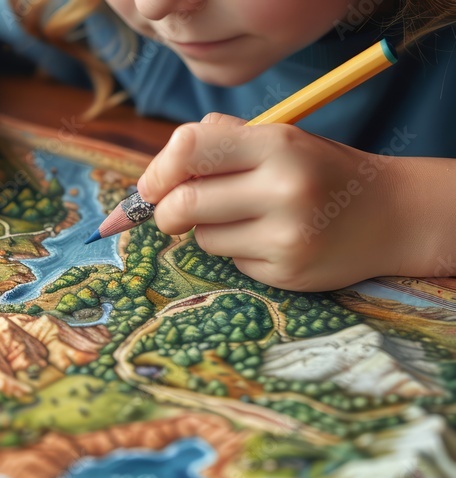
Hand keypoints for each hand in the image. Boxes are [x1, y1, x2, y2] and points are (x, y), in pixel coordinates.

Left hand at [138, 112, 416, 291]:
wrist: (392, 213)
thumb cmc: (316, 170)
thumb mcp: (277, 139)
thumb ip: (217, 142)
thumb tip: (150, 179)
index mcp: (276, 142)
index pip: (188, 149)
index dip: (158, 171)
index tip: (151, 186)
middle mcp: (283, 188)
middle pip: (183, 203)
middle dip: (164, 211)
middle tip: (171, 212)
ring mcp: (287, 234)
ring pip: (202, 237)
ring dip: (205, 230)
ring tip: (244, 218)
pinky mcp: (287, 272)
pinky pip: (230, 262)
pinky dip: (236, 252)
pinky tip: (270, 240)